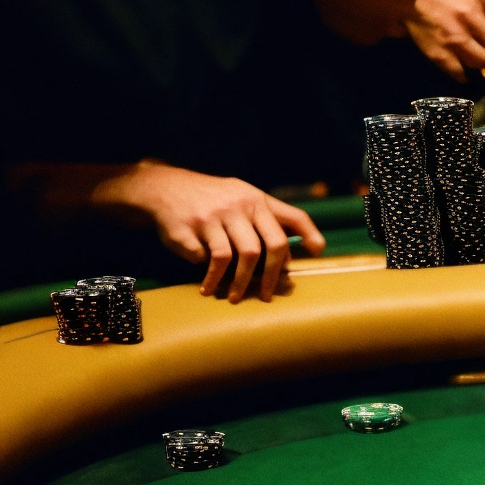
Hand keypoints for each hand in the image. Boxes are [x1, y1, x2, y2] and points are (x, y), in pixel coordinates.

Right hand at [88, 162, 325, 301]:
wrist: (166, 188)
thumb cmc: (212, 200)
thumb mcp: (242, 199)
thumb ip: (265, 222)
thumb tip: (288, 260)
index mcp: (257, 199)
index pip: (293, 215)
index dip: (309, 234)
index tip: (318, 252)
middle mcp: (239, 206)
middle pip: (269, 245)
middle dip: (271, 276)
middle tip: (266, 296)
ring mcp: (214, 216)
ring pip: (235, 257)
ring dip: (234, 283)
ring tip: (230, 297)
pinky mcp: (189, 229)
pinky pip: (202, 258)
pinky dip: (205, 273)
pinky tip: (204, 281)